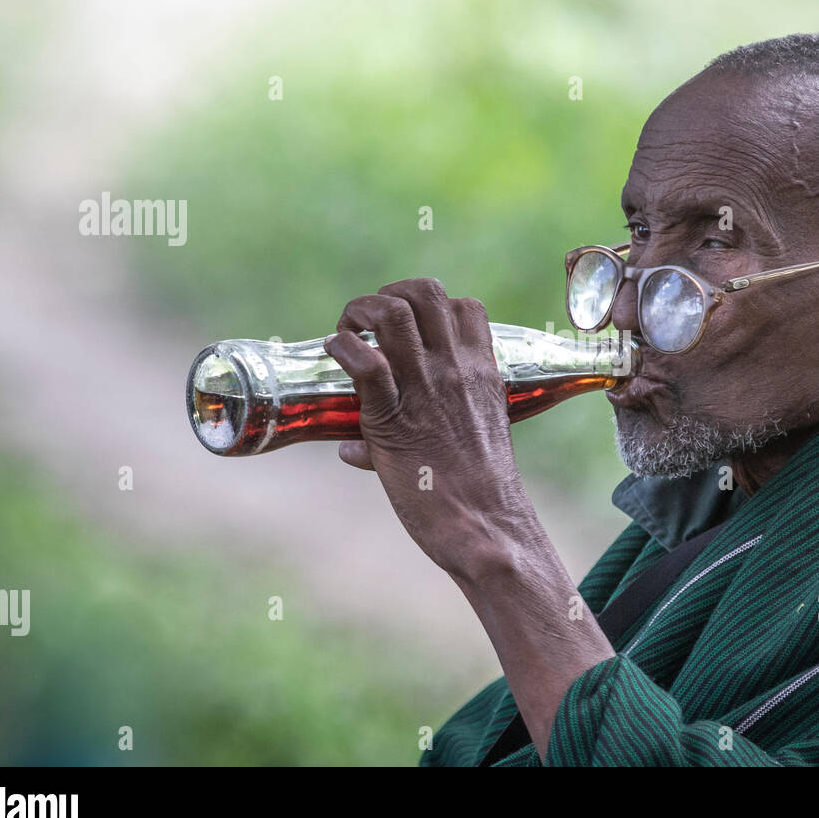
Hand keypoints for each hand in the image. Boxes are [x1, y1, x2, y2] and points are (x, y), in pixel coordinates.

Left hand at [322, 278, 541, 580]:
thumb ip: (425, 429)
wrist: (484, 525)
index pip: (465, 306)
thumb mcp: (474, 442)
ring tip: (347, 332)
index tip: (409, 329)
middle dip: (388, 295)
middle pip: (425, 292)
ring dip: (359, 311)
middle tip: (368, 324)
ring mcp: (425, 389)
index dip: (432, 307)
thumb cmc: (479, 493)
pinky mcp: (392, 417)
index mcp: (481, 372)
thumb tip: (351, 449)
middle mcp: (455, 370)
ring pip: (392, 312)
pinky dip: (341, 347)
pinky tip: (334, 353)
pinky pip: (364, 362)